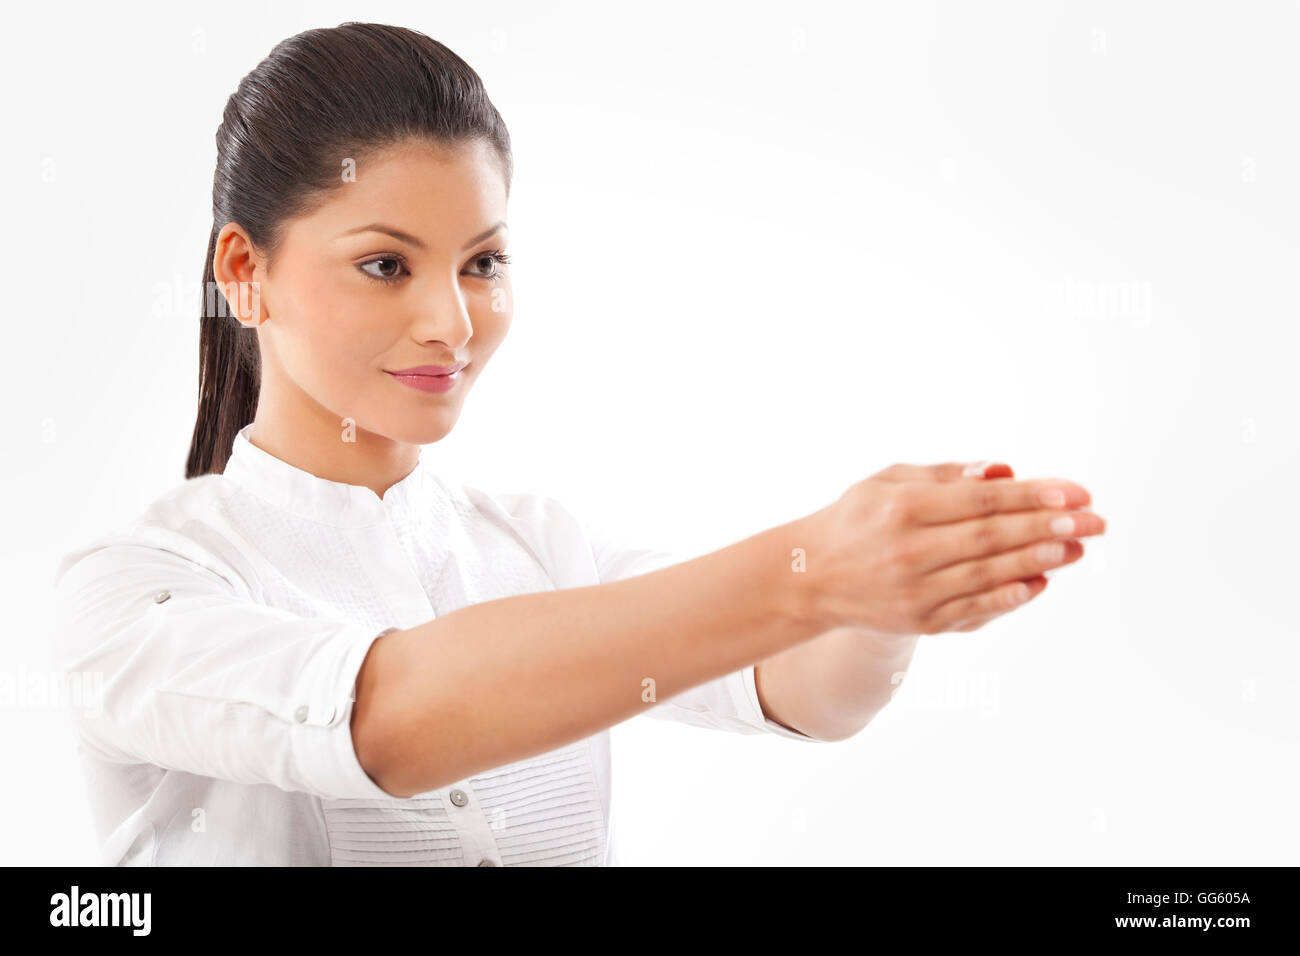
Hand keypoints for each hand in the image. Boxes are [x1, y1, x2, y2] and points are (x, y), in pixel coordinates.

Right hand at [798, 460, 1104, 636]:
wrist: (812, 576)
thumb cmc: (858, 518)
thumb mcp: (888, 481)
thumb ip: (945, 475)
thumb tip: (1003, 471)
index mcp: (902, 507)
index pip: (982, 500)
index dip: (1033, 496)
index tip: (1074, 493)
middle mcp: (909, 551)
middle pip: (992, 537)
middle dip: (1050, 527)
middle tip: (1095, 519)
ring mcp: (915, 591)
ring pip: (989, 574)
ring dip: (1040, 561)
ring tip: (1078, 547)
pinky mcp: (921, 622)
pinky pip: (975, 610)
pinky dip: (1010, 597)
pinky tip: (1041, 582)